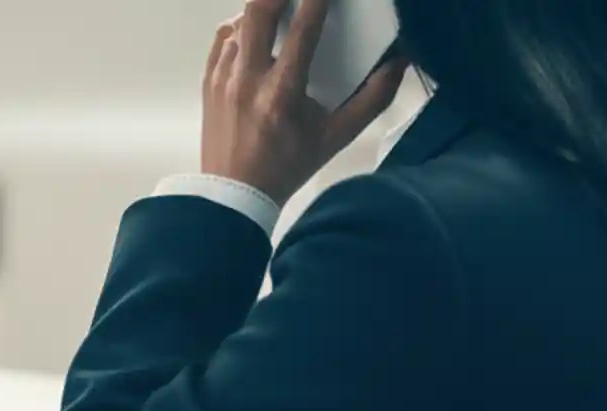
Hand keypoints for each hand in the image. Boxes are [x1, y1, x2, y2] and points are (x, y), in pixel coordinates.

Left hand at [201, 0, 408, 205]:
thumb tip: (398, 62)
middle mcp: (247, 79)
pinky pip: (222, 40)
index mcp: (282, 92)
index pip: (303, 28)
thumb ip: (373, 99)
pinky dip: (239, 29)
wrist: (235, 195)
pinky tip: (252, 32)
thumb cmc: (288, 167)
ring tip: (280, 11)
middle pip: (258, 10)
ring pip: (239, 23)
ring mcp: (223, 80)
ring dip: (261, 11)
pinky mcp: (208, 84)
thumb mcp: (337, 137)